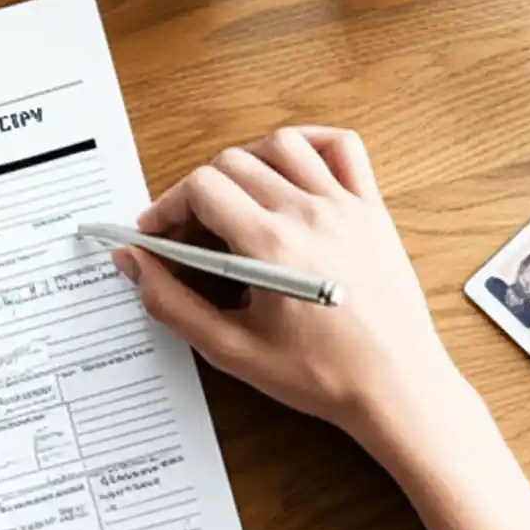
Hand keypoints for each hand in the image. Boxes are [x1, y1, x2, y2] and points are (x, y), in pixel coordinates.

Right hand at [112, 127, 455, 440]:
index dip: (166, 205)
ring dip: (246, 159)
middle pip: (233, 162)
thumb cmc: (322, 376)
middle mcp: (309, 214)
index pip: (202, 187)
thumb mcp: (232, 350)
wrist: (395, 387)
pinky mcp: (371, 209)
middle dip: (197, 189)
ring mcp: (345, 206)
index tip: (156, 232)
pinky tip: (290, 166)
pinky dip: (310, 142)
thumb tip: (135, 263)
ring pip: (281, 144)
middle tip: (188, 230)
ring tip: (234, 197)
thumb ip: (172, 303)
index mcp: (272, 246)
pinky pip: (342, 146)